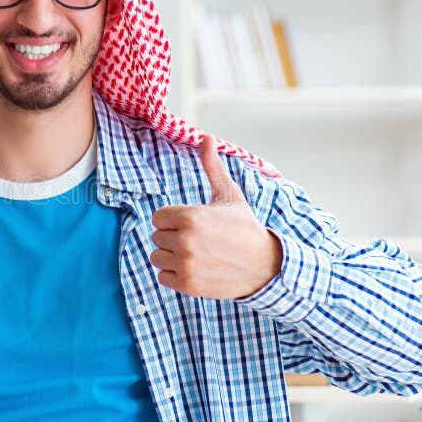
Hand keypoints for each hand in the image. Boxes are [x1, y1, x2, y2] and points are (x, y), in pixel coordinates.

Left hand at [150, 135, 281, 298]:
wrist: (264, 265)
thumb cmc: (244, 227)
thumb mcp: (229, 194)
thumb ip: (212, 166)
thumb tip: (207, 136)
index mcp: (190, 216)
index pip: (158, 217)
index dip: (173, 219)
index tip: (192, 223)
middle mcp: (184, 241)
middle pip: (157, 237)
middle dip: (173, 237)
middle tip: (199, 240)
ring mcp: (185, 264)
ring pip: (157, 257)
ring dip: (171, 256)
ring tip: (196, 254)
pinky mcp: (187, 285)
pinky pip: (162, 277)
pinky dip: (174, 275)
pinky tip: (194, 268)